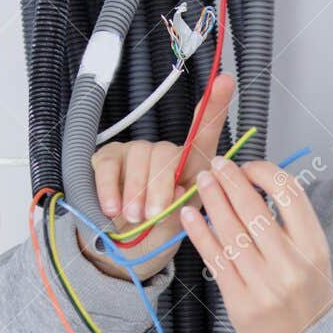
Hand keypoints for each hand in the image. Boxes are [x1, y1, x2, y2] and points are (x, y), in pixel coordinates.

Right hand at [75, 73, 236, 281]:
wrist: (124, 252)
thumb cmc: (158, 233)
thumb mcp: (179, 225)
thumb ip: (183, 206)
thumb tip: (180, 188)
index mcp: (191, 166)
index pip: (205, 132)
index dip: (214, 105)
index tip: (225, 80)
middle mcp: (165, 153)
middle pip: (166, 153)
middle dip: (160, 186)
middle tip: (153, 215)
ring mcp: (135, 152)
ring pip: (140, 157)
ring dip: (136, 190)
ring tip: (135, 217)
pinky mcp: (107, 158)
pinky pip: (110, 166)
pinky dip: (110, 189)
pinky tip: (112, 208)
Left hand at [179, 153, 332, 332]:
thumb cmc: (305, 295)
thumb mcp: (313, 257)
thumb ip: (289, 223)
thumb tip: (251, 183)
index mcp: (314, 247)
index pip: (289, 193)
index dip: (264, 173)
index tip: (249, 168)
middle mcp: (291, 265)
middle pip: (254, 209)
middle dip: (231, 180)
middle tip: (217, 164)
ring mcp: (264, 285)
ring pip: (231, 231)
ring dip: (212, 200)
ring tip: (202, 181)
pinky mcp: (240, 302)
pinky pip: (215, 259)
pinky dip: (200, 233)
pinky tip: (190, 215)